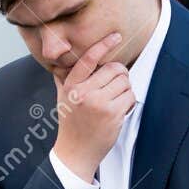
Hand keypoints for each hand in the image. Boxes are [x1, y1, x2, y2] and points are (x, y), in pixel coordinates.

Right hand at [52, 32, 133, 180]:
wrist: (75, 152)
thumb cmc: (70, 124)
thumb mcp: (62, 98)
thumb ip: (63, 79)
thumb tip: (59, 62)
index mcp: (71, 86)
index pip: (88, 59)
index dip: (104, 45)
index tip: (116, 36)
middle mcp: (84, 92)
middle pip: (114, 69)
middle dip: (119, 75)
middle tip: (115, 86)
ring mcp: (99, 103)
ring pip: (124, 82)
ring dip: (125, 90)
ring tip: (115, 101)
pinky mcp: (112, 114)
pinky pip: (130, 96)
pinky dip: (129, 101)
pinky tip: (120, 110)